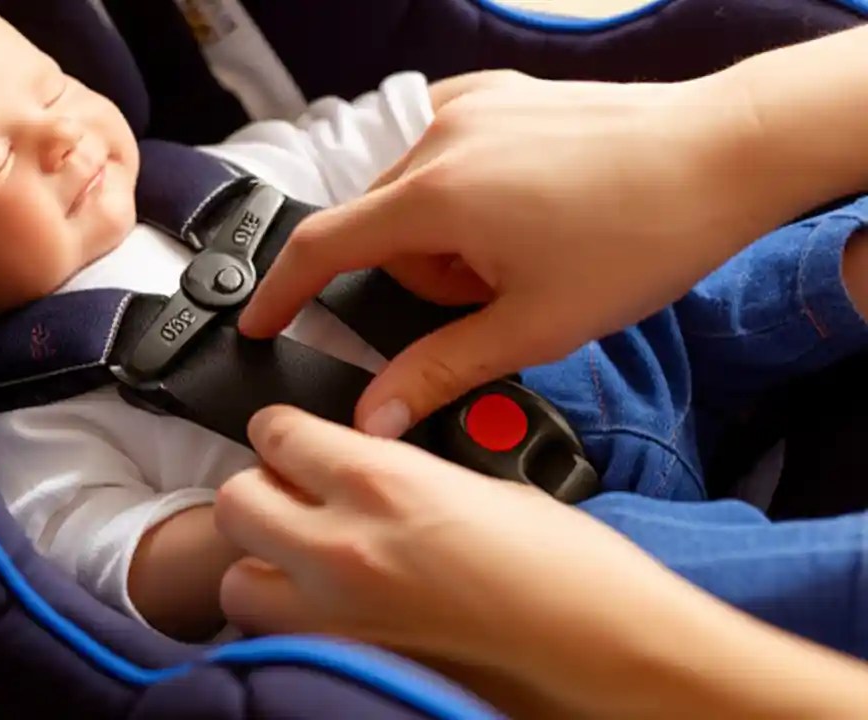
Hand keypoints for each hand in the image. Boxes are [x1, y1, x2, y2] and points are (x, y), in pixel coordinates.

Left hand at [214, 406, 698, 678]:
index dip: (281, 432)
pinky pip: (275, 632)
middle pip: (237, 499)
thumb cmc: (571, 571)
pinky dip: (288, 615)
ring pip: (238, 576)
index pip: (277, 434)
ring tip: (303, 560)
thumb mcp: (478, 486)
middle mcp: (345, 548)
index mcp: (384, 484)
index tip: (290, 439)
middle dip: (260, 490)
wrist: (606, 653)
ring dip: (261, 560)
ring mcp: (336, 616)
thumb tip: (360, 474)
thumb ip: (398, 476)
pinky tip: (330, 607)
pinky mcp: (343, 664)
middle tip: (292, 495)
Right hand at [239, 69, 773, 437]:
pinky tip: (521, 209)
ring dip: (447, 235)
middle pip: (381, 232)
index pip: (322, 248)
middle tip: (495, 295)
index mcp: (436, 196)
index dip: (281, 292)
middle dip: (422, 277)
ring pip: (415, 195)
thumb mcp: (534, 325)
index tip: (260, 321)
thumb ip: (438, 370)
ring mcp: (471, 106)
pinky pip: (445, 152)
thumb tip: (375, 415)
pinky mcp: (501, 92)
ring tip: (525, 249)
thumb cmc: (644, 234)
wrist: (724, 155)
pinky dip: (463, 191)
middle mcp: (439, 137)